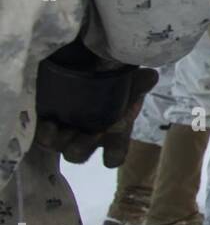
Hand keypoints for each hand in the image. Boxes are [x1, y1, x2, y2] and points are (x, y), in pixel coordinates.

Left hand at [35, 65, 157, 167]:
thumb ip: (139, 83)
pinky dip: (44, 133)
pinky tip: (48, 122)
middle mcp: (88, 140)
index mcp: (112, 136)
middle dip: (83, 146)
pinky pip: (43, 138)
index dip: (113, 153)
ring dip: (61, 142)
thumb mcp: (130, 82)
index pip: (114, 157)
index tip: (116, 131)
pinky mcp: (48, 125)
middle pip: (79, 155)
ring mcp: (66, 134)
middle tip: (90, 132)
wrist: (90, 67)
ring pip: (60, 149)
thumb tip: (151, 76)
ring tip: (61, 127)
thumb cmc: (115, 83)